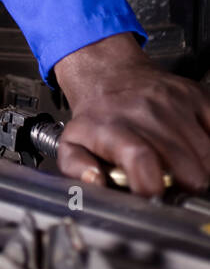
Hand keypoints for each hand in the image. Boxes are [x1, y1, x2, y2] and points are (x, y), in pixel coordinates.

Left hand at [54, 33, 209, 195]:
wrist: (110, 74)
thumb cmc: (97, 116)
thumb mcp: (72, 143)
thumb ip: (76, 168)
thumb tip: (95, 182)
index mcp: (114, 128)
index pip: (142, 160)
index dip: (151, 186)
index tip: (152, 194)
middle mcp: (146, 113)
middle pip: (187, 167)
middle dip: (183, 187)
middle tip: (172, 185)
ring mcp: (175, 103)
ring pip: (208, 155)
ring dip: (200, 170)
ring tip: (182, 169)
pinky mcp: (196, 96)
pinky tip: (196, 152)